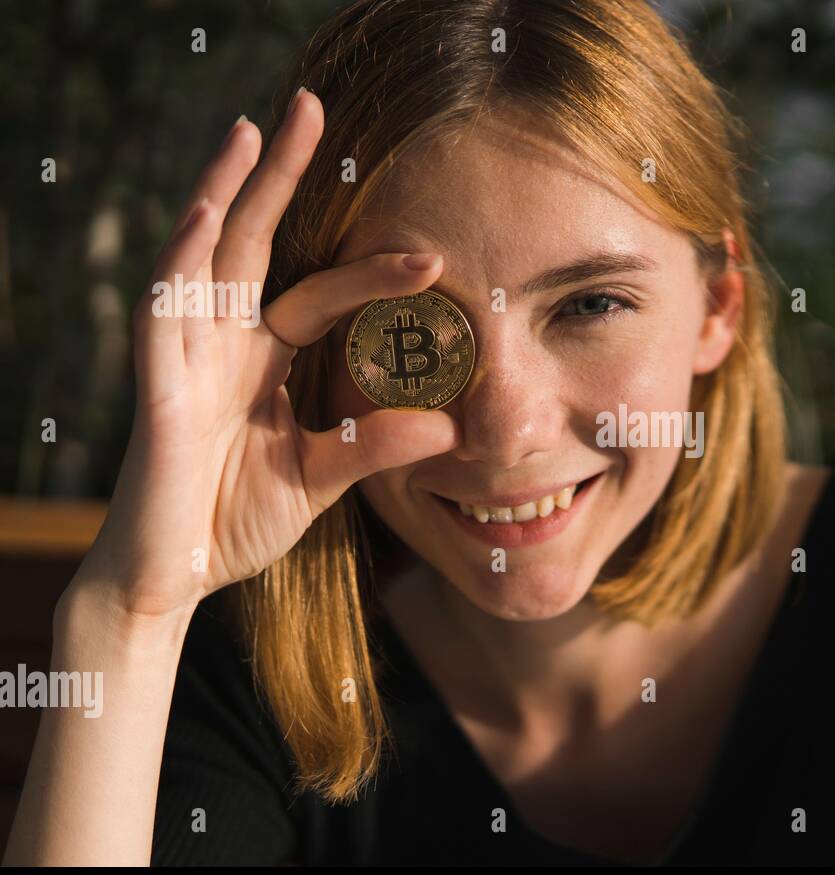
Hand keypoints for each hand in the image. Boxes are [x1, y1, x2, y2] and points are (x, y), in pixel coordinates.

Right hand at [74, 88, 457, 623]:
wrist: (175, 578)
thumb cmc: (237, 521)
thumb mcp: (322, 479)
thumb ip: (375, 448)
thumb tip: (449, 427)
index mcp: (263, 360)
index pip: (319, 295)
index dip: (371, 274)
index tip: (433, 259)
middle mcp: (223, 344)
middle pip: (253, 241)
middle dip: (280, 176)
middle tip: (310, 107)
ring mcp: (186, 358)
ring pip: (204, 255)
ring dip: (228, 190)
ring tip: (257, 129)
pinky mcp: (157, 386)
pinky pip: (164, 312)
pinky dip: (181, 261)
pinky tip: (204, 212)